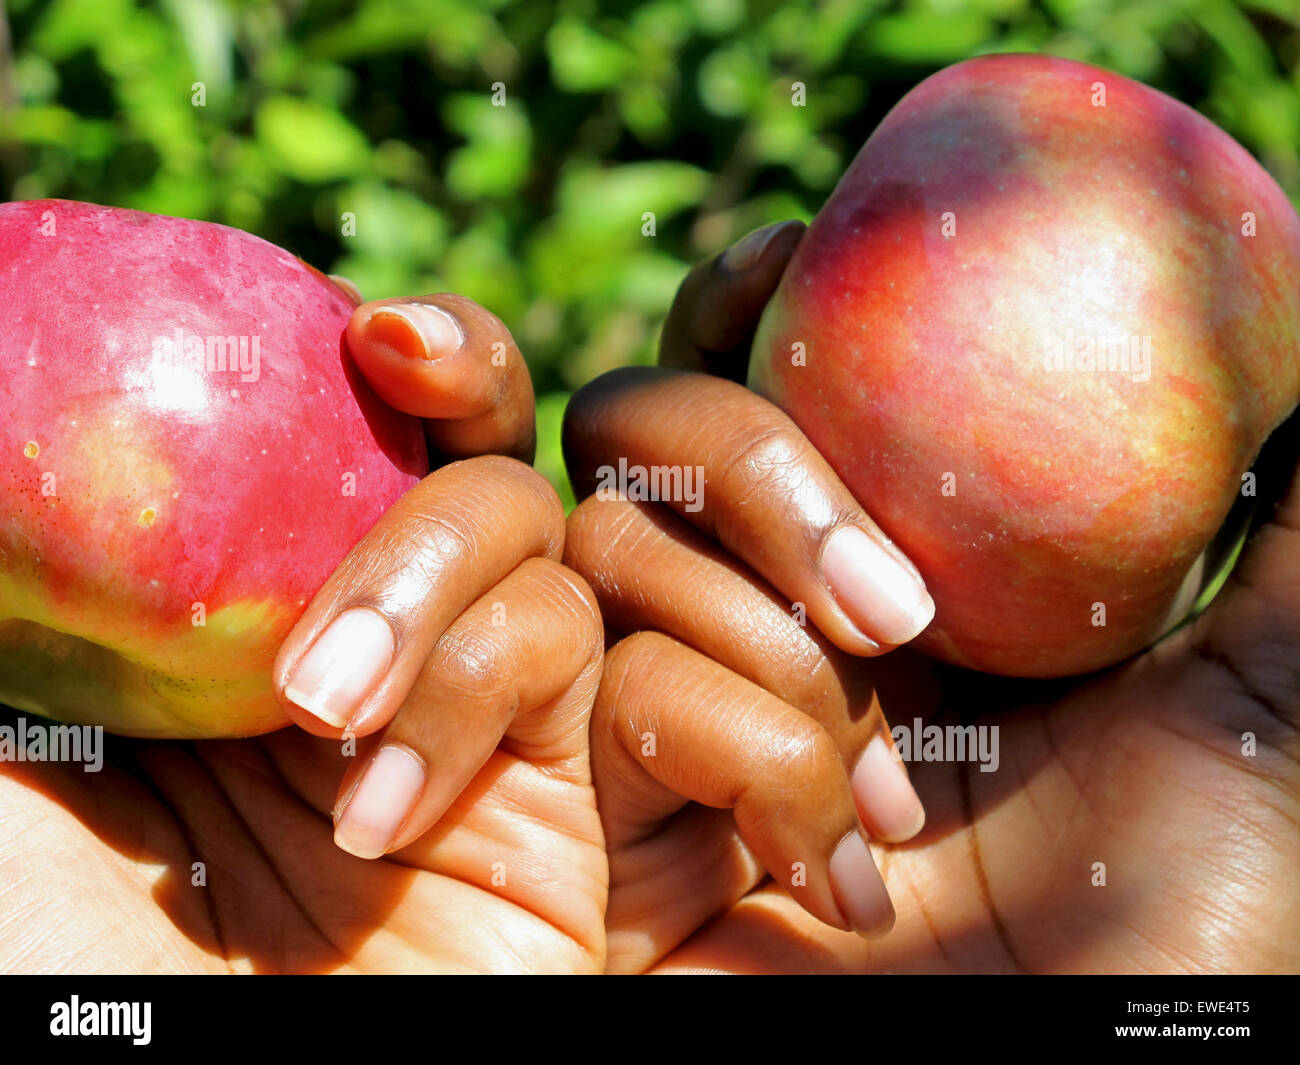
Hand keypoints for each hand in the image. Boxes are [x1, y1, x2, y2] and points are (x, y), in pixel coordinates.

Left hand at [0, 291, 605, 973]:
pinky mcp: (560, 785)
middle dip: (460, 376)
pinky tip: (378, 815)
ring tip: (319, 706)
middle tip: (399, 358)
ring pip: (534, 530)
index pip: (339, 435)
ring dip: (430, 576)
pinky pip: (571, 654)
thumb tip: (11, 413)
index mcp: (245, 608)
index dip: (373, 352)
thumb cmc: (45, 952)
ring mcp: (473, 708)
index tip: (355, 324)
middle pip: (467, 442)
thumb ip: (21, 568)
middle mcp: (372, 636)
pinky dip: (478, 693)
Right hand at [567, 222, 1299, 973]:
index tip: (787, 257)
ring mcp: (660, 697)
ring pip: (612, 547)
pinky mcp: (595, 800)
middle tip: (895, 604)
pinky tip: (839, 878)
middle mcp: (751, 606)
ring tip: (906, 805)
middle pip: (642, 425)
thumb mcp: (1258, 696)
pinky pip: (616, 691)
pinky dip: (745, 758)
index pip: (759, 375)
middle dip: (752, 469)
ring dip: (768, 649)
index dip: (749, 300)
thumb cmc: (1169, 915)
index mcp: (871, 557)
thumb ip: (1280, 525)